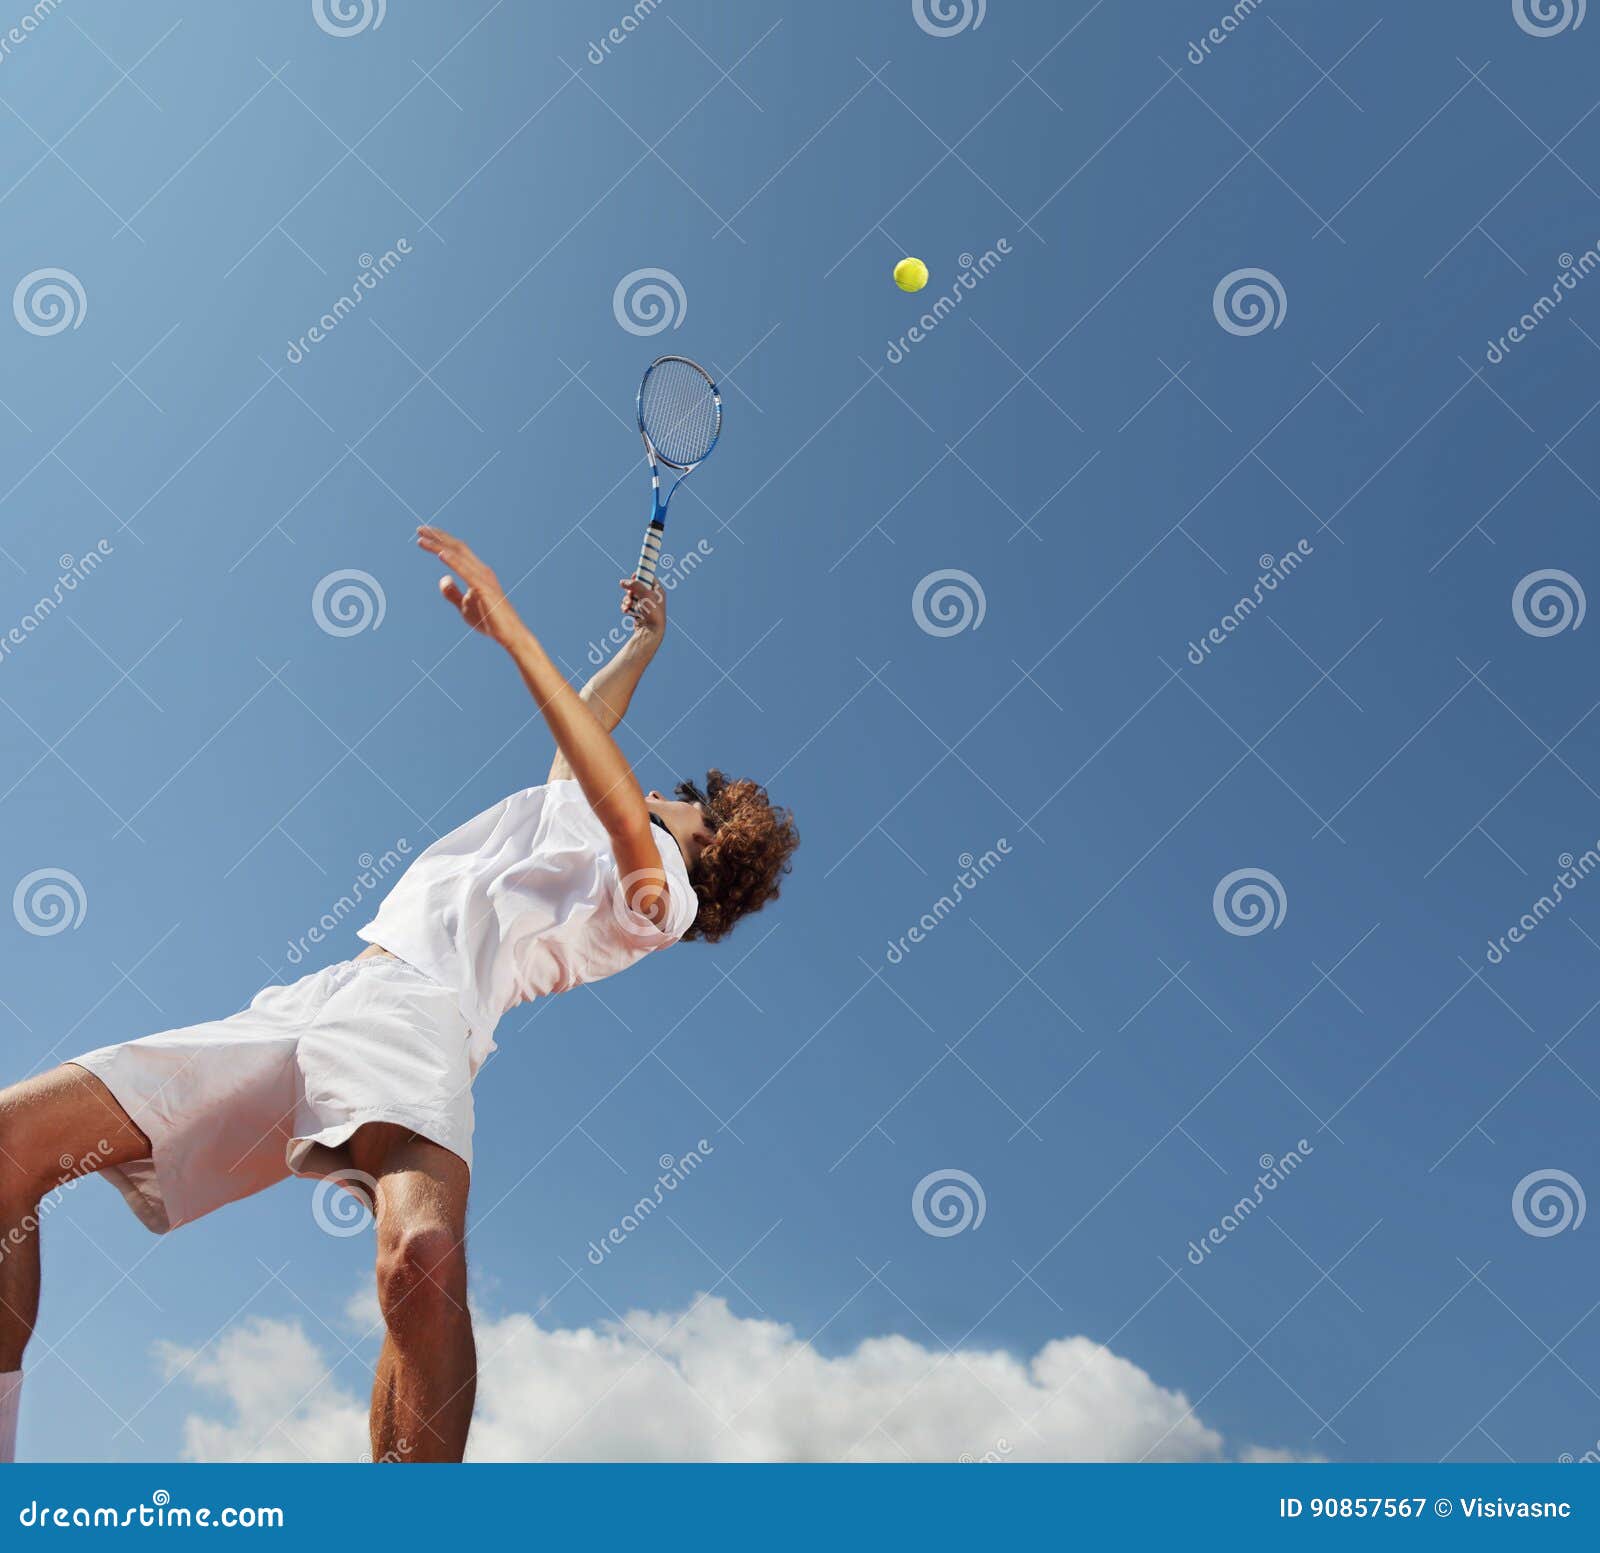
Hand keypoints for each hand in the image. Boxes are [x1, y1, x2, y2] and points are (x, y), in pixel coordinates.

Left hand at [418, 525, 519, 641]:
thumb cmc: (489, 620)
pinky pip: (466, 572)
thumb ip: (452, 592)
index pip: (457, 550)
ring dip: (439, 546)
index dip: (440, 541)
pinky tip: (441, 554)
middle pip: (457, 547)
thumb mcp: (464, 605)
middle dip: (438, 537)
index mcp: (478, 572)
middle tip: (419, 529)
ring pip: (459, 555)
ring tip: (422, 539)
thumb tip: (443, 578)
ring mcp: (483, 578)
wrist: (509, 634)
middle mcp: (481, 570)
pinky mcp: (483, 589)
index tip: (423, 534)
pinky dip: (454, 562)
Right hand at [619, 576, 665, 646]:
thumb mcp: (645, 594)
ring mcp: (644, 605)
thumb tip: (622, 582)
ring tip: (628, 605)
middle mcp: (652, 597)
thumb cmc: (652, 612)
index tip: (633, 576)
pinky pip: (629, 605)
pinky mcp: (638, 612)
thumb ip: (634, 585)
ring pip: (631, 596)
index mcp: (658, 591)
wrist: (650, 631)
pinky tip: (626, 610)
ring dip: (627, 600)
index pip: (649, 577)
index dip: (641, 575)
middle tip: (630, 593)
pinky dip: (626, 607)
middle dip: (630, 590)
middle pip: (637, 586)